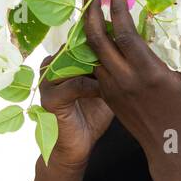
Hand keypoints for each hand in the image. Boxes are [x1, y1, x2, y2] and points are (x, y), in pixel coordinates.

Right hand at [37, 45, 114, 170]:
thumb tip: (133, 45)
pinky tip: (109, 90)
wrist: (76, 146)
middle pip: (77, 46)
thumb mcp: (103, 84)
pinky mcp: (50, 99)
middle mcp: (52, 65)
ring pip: (75, 62)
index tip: (125, 34)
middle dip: (102, 46)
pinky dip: (94, 86)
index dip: (103, 35)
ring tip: (119, 67)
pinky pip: (75, 85)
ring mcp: (48, 81)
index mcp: (63, 59)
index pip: (82, 38)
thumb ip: (109, 65)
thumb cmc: (92, 114)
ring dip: (98, 64)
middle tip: (125, 47)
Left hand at [80, 0, 180, 161]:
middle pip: (98, 39)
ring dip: (88, 27)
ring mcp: (113, 89)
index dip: (117, 9)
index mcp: (148, 73)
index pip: (124, 34)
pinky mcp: (109, 96)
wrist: (171, 149)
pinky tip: (94, 33)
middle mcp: (125, 79)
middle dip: (91, 10)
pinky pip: (94, 67)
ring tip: (90, 5)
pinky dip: (91, 47)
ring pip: (92, 53)